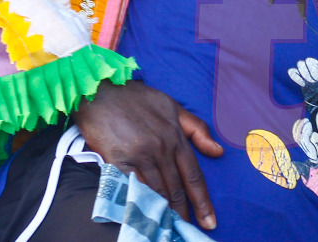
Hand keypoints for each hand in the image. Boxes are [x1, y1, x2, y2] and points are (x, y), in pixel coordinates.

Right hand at [73, 79, 222, 228]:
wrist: (100, 89)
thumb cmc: (136, 98)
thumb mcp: (172, 106)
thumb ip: (196, 128)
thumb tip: (217, 152)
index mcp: (176, 135)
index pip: (194, 175)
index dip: (203, 201)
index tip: (210, 221)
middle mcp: (161, 147)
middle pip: (177, 188)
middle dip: (184, 213)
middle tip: (189, 231)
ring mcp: (140, 154)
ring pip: (157, 191)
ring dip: (164, 212)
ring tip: (169, 229)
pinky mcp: (118, 159)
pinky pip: (132, 187)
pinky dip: (140, 202)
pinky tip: (144, 215)